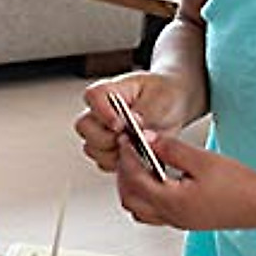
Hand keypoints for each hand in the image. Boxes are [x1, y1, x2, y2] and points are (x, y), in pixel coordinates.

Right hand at [75, 71, 191, 173]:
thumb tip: (140, 133)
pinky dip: (120, 164)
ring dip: (114, 153)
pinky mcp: (108, 150)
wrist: (171, 106)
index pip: (93, 96)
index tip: (119, 125)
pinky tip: (137, 156)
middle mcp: (99, 111)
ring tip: (137, 148)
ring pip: (91, 148)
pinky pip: (103, 163)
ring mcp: (101, 131)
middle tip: (130, 139)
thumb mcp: (160, 99)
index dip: (102, 112)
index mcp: (109, 91)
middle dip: (107, 138)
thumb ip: (147, 114)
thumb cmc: (162, 94)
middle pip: (84, 126)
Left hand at [116, 133, 255, 230]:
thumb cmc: (239, 185)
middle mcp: (171, 217)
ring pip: (140, 209)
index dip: (127, 158)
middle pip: (130, 199)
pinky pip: (155, 213)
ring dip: (134, 187)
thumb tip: (148, 139)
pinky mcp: (188, 221)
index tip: (127, 141)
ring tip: (142, 164)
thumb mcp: (202, 160)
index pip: (134, 180)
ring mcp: (179, 222)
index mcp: (171, 202)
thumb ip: (171, 149)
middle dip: (125, 174)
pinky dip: (147, 196)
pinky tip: (160, 179)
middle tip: (130, 153)